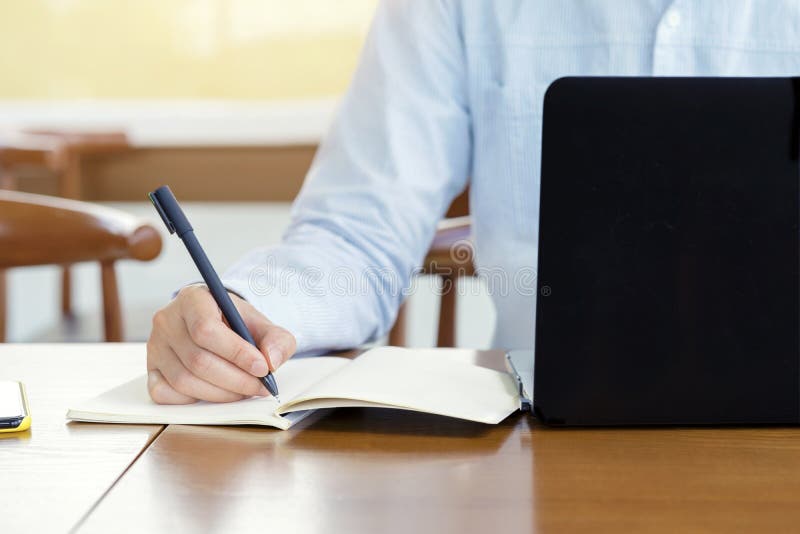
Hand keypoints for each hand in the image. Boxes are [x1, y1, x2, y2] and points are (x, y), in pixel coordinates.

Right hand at [146, 285, 295, 403]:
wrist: (217, 324)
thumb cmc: (238, 324)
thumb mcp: (262, 324)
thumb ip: (276, 340)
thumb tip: (271, 362)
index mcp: (193, 299)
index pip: (207, 330)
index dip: (236, 353)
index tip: (262, 368)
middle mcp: (167, 320)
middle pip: (197, 360)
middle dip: (235, 380)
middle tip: (259, 387)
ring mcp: (155, 346)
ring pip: (184, 381)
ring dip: (220, 393)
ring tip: (244, 390)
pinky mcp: (151, 369)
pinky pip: (166, 394)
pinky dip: (194, 399)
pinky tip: (216, 392)